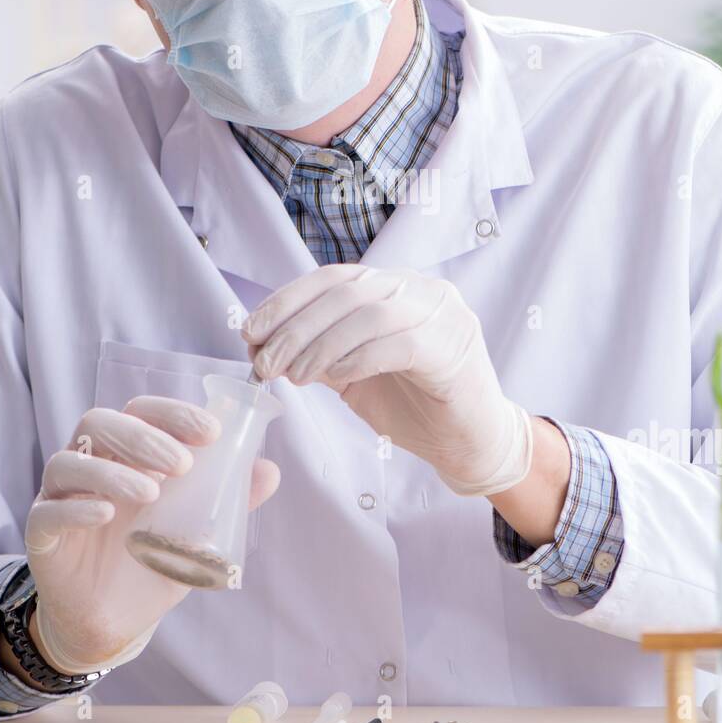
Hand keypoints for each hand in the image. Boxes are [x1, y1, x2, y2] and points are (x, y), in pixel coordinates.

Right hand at [23, 396, 279, 673]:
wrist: (113, 621)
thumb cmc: (151, 561)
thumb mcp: (197, 530)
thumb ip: (229, 499)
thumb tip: (269, 470)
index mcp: (126, 452)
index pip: (142, 411)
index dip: (174, 413)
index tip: (211, 431)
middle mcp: (89, 464)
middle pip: (99, 422)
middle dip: (145, 437)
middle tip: (184, 464)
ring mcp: (60, 497)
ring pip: (68, 461)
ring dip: (111, 470)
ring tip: (150, 492)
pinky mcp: (41, 534)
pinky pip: (47, 511)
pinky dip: (76, 508)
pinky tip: (105, 515)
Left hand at [243, 265, 531, 496]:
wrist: (471, 444)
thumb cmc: (414, 406)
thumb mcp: (354, 372)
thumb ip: (319, 351)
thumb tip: (261, 344)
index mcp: (396, 286)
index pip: (334, 278)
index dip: (287, 301)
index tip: (250, 331)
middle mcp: (421, 290)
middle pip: (346, 293)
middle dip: (295, 327)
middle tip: (263, 364)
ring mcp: (443, 315)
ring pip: (368, 314)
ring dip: (320, 345)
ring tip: (294, 377)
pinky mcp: (454, 348)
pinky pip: (396, 344)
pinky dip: (356, 359)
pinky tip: (333, 379)